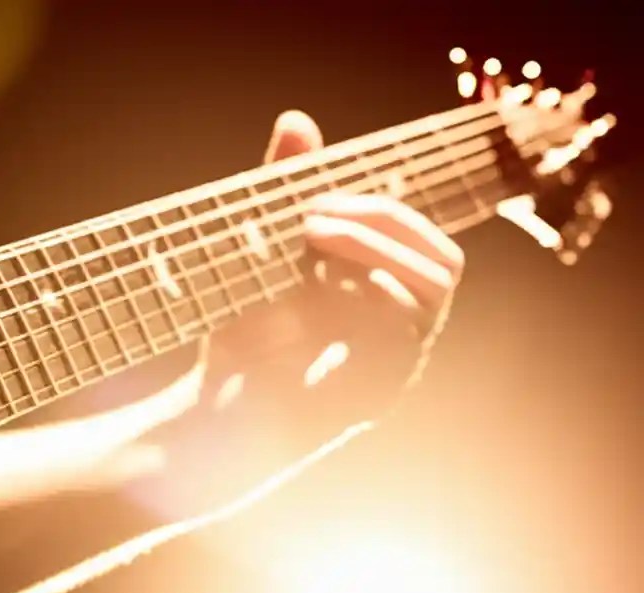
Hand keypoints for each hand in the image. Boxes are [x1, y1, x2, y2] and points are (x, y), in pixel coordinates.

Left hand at [211, 109, 462, 417]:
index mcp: (389, 293)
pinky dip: (369, 301)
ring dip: (373, 252)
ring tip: (310, 245)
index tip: (311, 201)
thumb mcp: (262, 252)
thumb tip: (298, 119)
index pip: (422, 237)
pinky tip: (320, 288)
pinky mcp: (378, 395)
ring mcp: (398, 364)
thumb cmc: (244, 331)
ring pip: (432, 290)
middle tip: (312, 220)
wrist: (210, 410)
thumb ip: (285, 190)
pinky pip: (406, 339)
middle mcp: (406, 330)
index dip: (379, 208)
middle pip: (445, 260)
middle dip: (382, 223)